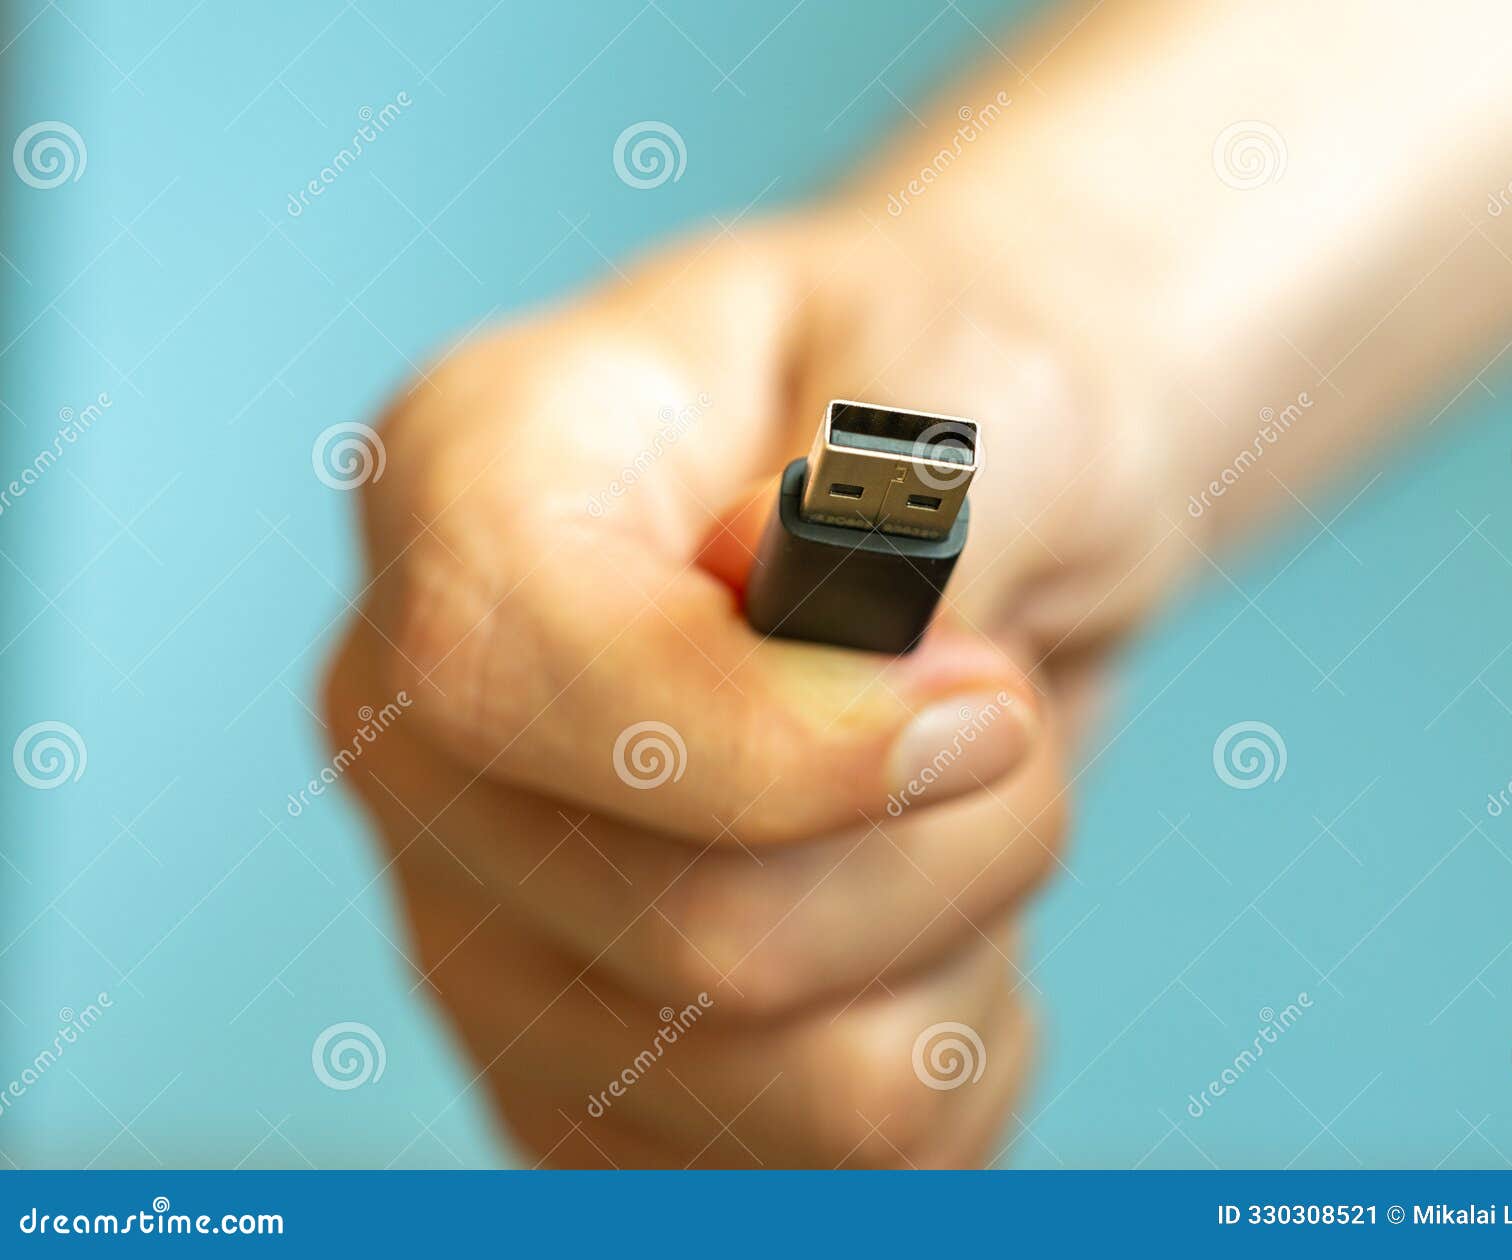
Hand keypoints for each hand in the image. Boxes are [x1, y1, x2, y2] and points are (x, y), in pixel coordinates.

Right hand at [321, 211, 1173, 1166]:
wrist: (966, 511)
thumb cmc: (958, 408)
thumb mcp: (987, 375)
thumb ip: (909, 505)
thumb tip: (829, 658)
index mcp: (463, 481)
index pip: (505, 671)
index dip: (768, 738)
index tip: (976, 702)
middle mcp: (422, 727)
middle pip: (694, 929)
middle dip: (958, 836)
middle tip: (1006, 703)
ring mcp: (479, 927)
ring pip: (784, 1087)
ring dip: (968, 942)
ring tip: (962, 805)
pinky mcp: (577, 1080)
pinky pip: (823, 1171)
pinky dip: (952, 1051)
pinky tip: (931, 915)